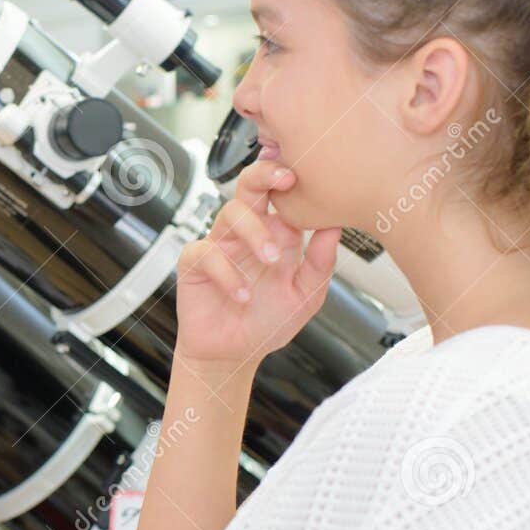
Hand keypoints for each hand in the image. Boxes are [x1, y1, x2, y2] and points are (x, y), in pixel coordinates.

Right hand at [174, 160, 340, 374]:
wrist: (233, 355)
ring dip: (254, 231)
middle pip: (249, 186)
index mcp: (277, 234)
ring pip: (231, 213)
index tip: (311, 177)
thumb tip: (335, 227)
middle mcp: (248, 233)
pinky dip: (227, 273)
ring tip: (271, 261)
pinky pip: (207, 252)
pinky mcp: (195, 263)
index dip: (292, 178)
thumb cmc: (267, 323)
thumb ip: (321, 263)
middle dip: (265, 174)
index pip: (281, 194)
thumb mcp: (305, 296)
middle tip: (286, 180)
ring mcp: (221, 245)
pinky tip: (242, 295)